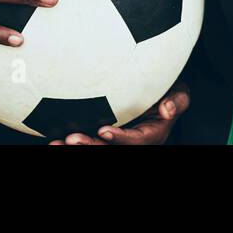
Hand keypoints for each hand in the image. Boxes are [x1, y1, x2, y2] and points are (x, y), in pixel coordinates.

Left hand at [50, 81, 189, 144]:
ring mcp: (116, 137)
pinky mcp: (102, 132)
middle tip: (70, 140)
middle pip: (110, 148)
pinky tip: (52, 137)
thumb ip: (177, 100)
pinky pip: (88, 138)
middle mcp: (131, 140)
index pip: (136, 140)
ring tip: (56, 143)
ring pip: (96, 145)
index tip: (104, 130)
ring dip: (76, 146)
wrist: (155, 84)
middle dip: (91, 147)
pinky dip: (70, 140)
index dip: (120, 138)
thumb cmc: (169, 88)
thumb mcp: (179, 92)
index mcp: (151, 134)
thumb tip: (168, 109)